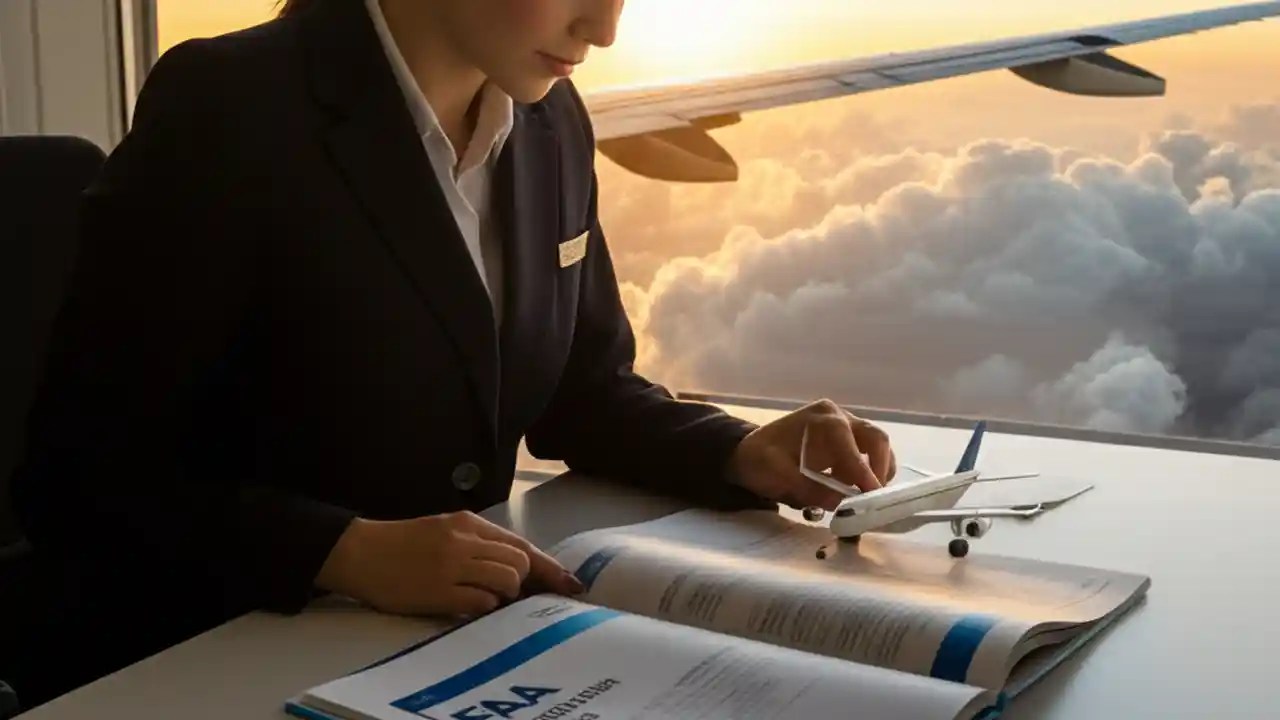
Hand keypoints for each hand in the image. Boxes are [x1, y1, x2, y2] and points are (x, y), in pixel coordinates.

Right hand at [315, 511, 583, 616]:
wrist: (361, 552)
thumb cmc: (404, 544)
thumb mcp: (445, 531)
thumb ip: (479, 543)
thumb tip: (519, 565)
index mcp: (467, 523)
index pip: (520, 543)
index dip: (549, 566)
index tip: (571, 582)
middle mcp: (463, 541)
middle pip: (520, 561)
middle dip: (524, 581)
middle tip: (508, 591)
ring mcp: (452, 566)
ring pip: (507, 579)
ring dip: (505, 594)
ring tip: (484, 596)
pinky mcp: (439, 591)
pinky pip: (482, 602)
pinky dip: (485, 606)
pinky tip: (468, 604)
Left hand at [726, 399, 895, 510]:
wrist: (747, 454)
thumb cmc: (760, 461)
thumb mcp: (778, 476)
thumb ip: (810, 489)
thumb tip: (843, 504)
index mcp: (822, 419)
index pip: (851, 447)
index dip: (864, 475)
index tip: (873, 498)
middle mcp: (839, 417)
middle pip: (875, 439)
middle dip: (879, 470)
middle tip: (873, 500)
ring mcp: (845, 425)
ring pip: (877, 446)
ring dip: (877, 472)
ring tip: (864, 497)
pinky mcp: (847, 439)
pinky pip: (869, 453)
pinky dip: (868, 472)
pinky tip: (855, 490)